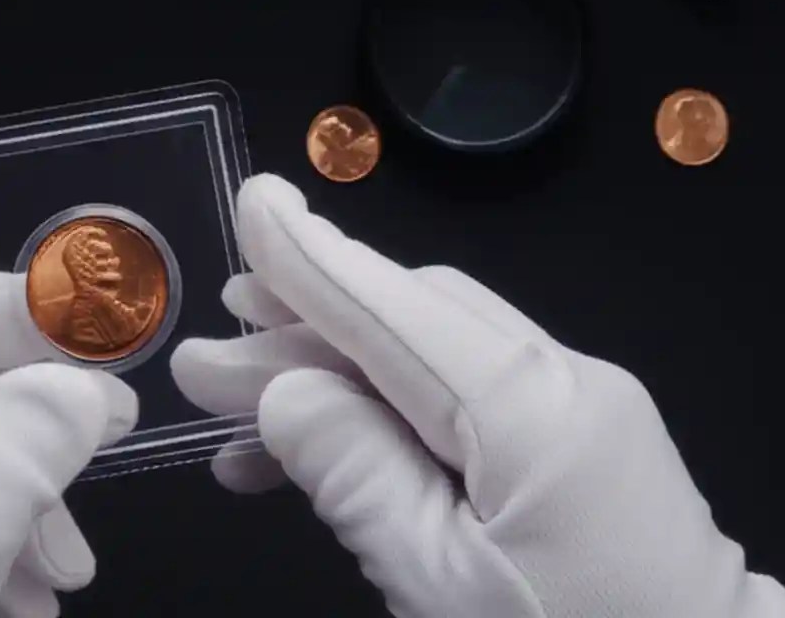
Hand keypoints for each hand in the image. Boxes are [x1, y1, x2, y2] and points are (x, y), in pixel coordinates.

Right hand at [172, 175, 784, 617]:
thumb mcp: (438, 583)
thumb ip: (353, 474)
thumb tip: (285, 392)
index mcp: (533, 408)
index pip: (394, 311)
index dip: (312, 262)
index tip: (252, 204)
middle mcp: (563, 382)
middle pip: (407, 325)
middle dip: (301, 332)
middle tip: (206, 358)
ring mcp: (578, 411)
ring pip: (429, 361)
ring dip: (332, 380)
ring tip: (238, 410)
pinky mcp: (578, 446)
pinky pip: (466, 406)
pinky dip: (387, 419)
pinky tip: (313, 460)